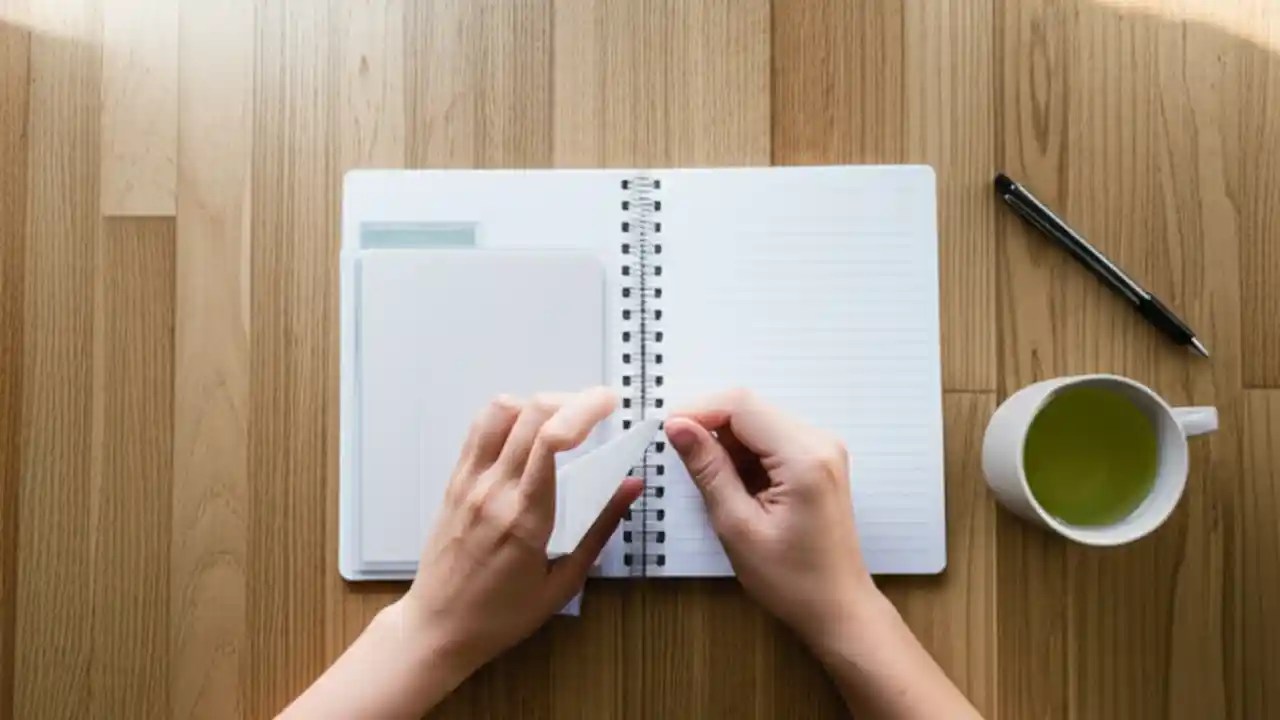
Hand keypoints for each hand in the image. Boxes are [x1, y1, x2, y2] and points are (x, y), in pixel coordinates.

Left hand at [401, 387, 643, 676]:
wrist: (437, 628)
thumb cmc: (500, 616)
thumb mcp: (563, 583)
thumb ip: (600, 529)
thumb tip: (631, 487)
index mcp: (525, 519)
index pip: (552, 440)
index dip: (586, 410)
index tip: (611, 403)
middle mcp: (493, 492)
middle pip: (531, 414)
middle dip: (573, 399)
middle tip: (600, 406)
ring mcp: (469, 483)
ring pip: (501, 411)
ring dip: (538, 403)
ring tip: (564, 418)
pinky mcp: (455, 481)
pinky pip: (479, 429)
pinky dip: (510, 415)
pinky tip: (530, 430)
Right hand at [663, 389, 874, 647]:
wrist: (837, 608)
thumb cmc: (792, 580)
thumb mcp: (737, 526)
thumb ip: (708, 469)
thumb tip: (678, 426)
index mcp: (804, 457)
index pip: (741, 404)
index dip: (698, 410)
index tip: (668, 432)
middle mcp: (820, 442)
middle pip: (750, 408)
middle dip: (711, 426)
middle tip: (684, 461)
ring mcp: (822, 448)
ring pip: (757, 421)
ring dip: (727, 443)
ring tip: (715, 484)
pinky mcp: (818, 459)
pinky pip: (771, 438)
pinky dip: (745, 454)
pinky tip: (737, 487)